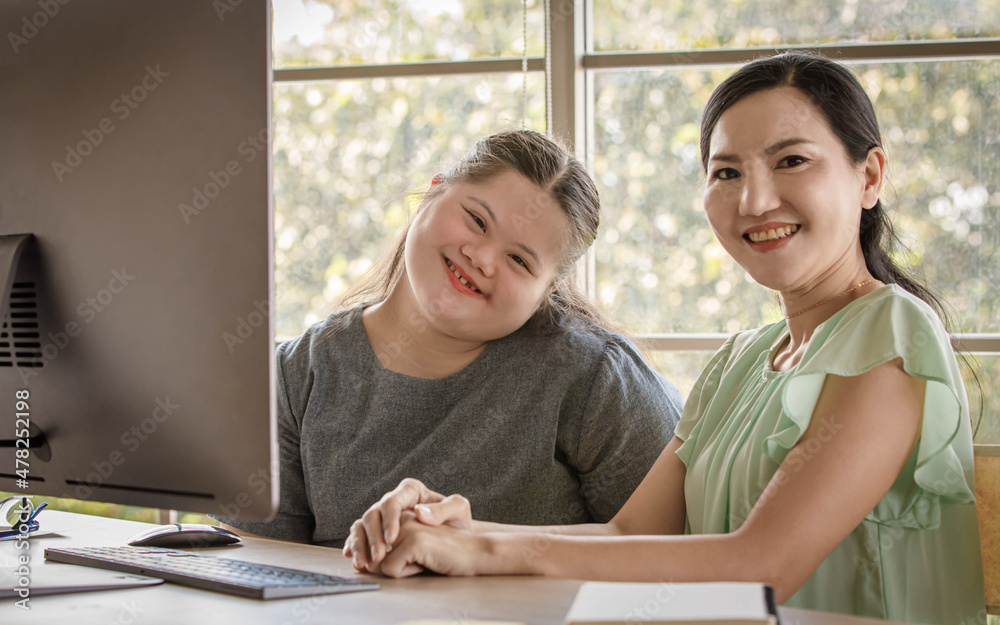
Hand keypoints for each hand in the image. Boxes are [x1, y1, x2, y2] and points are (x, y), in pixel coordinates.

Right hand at [342, 478, 473, 572]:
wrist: (454, 536)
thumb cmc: (457, 522)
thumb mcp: (459, 510)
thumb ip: (444, 509)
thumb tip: (420, 512)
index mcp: (411, 490)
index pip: (392, 501)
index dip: (389, 520)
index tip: (392, 539)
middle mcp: (393, 500)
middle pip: (373, 514)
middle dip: (373, 537)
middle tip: (379, 556)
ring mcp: (382, 515)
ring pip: (362, 524)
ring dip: (360, 544)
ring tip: (363, 563)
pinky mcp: (376, 530)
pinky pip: (359, 535)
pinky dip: (354, 546)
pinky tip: (354, 558)